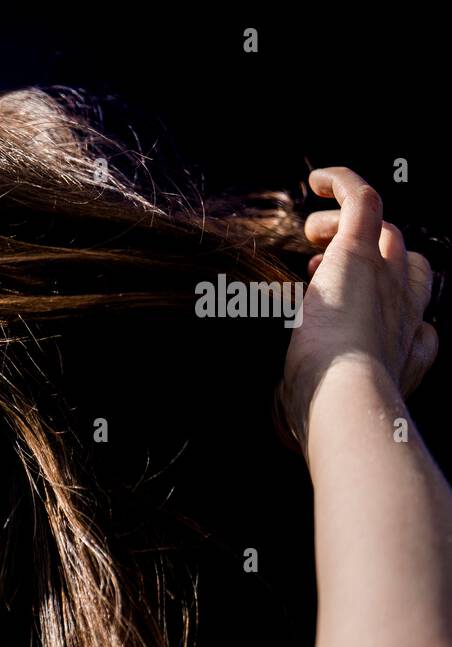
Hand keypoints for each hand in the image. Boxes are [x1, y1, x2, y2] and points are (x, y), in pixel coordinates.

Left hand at [276, 167, 437, 449]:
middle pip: (404, 260)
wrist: (344, 400)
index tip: (335, 304)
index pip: (412, 307)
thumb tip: (281, 420)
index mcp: (407, 346)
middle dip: (372, 259)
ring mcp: (387, 277)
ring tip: (309, 238)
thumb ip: (310, 402)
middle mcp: (406, 307)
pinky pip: (363, 198)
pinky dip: (341, 182)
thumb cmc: (327, 415)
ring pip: (383, 229)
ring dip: (345, 228)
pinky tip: (316, 179)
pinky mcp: (359, 252)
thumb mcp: (325, 408)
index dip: (381, 296)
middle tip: (318, 270)